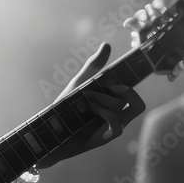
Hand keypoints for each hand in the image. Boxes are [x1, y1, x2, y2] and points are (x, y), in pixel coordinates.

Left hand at [38, 42, 144, 167]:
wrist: (50, 129)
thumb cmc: (66, 106)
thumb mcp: (80, 83)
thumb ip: (94, 66)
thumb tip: (107, 45)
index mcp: (113, 102)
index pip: (132, 94)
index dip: (128, 85)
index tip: (110, 80)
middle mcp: (117, 115)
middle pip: (131, 99)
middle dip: (115, 89)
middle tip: (96, 88)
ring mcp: (112, 127)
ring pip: (123, 109)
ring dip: (105, 99)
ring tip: (87, 99)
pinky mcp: (106, 137)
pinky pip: (119, 126)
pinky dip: (108, 114)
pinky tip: (93, 109)